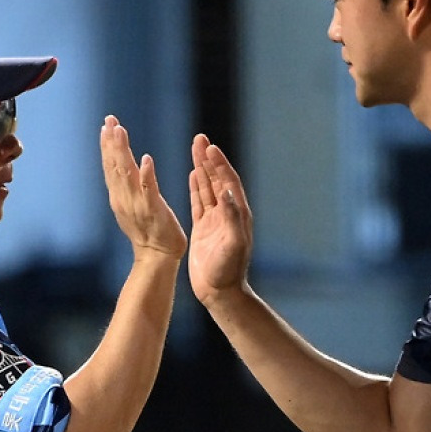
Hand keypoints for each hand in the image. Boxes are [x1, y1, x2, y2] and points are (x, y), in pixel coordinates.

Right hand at [100, 115, 186, 259]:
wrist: (157, 257)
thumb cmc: (147, 231)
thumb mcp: (131, 205)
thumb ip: (125, 186)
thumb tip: (119, 166)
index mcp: (120, 196)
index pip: (111, 166)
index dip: (108, 145)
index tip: (107, 124)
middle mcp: (124, 198)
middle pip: (115, 166)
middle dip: (111, 142)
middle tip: (110, 120)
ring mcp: (137, 204)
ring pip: (127, 174)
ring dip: (122, 152)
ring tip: (119, 131)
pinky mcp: (153, 211)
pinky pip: (149, 190)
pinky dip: (146, 174)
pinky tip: (147, 159)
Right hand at [188, 134, 252, 304]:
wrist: (220, 293)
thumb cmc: (228, 271)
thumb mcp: (233, 244)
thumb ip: (232, 218)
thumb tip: (227, 192)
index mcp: (237, 214)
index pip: (228, 182)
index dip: (220, 164)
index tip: (210, 147)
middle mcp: (228, 213)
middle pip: (218, 179)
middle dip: (209, 158)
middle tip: (200, 138)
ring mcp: (215, 220)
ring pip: (208, 187)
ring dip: (202, 167)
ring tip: (195, 147)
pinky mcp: (204, 228)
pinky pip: (200, 202)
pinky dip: (197, 186)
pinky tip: (193, 174)